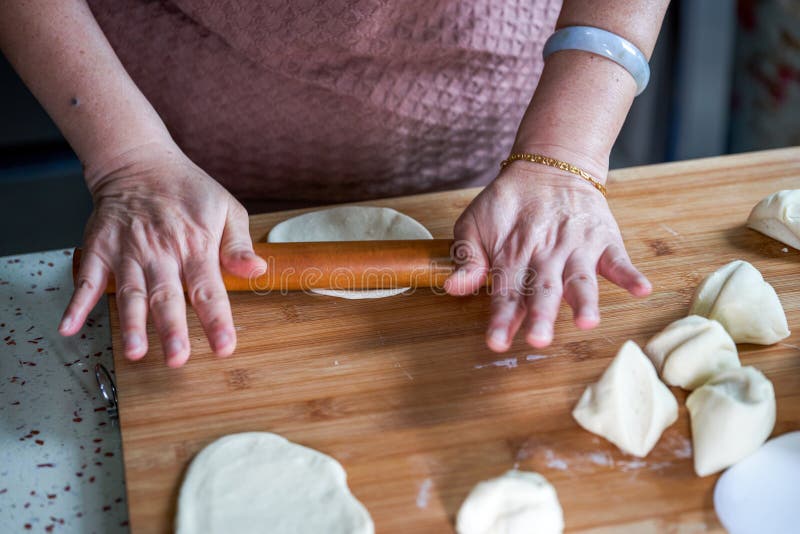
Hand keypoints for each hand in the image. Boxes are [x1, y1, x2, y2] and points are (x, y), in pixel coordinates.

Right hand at [59, 143, 265, 366]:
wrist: (140, 162)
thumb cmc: (189, 191)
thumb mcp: (226, 209)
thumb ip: (239, 245)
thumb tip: (258, 271)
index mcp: (196, 246)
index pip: (209, 289)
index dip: (217, 320)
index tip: (224, 347)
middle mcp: (161, 252)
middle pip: (168, 296)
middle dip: (172, 329)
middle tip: (177, 359)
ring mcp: (128, 252)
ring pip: (131, 293)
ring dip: (131, 324)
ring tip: (134, 352)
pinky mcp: (101, 250)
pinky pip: (87, 280)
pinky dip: (76, 303)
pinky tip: (69, 327)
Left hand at [444, 163, 650, 351]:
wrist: (548, 166)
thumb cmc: (507, 204)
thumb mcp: (474, 224)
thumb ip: (467, 258)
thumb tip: (452, 287)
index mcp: (512, 257)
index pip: (505, 293)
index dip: (500, 319)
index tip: (496, 343)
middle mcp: (545, 256)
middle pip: (543, 290)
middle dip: (540, 315)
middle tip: (538, 339)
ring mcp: (576, 248)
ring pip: (580, 278)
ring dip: (584, 300)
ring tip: (588, 320)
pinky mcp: (603, 240)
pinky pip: (619, 259)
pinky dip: (630, 274)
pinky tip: (641, 289)